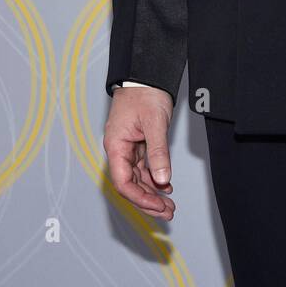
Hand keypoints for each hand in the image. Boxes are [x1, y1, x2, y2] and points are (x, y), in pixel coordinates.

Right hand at [103, 85, 175, 218]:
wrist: (146, 74)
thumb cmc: (145, 93)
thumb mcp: (154, 123)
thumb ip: (158, 152)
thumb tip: (162, 180)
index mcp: (116, 145)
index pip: (123, 182)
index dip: (140, 198)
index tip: (157, 206)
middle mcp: (119, 149)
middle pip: (131, 183)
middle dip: (148, 200)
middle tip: (168, 212)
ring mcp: (128, 147)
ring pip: (138, 177)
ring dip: (153, 192)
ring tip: (169, 205)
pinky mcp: (137, 143)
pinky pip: (143, 167)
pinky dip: (154, 178)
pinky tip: (166, 186)